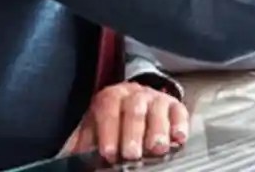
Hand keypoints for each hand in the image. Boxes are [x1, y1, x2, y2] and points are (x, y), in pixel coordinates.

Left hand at [60, 82, 187, 163]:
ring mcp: (156, 98)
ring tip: (157, 149)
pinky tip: (178, 139)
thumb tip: (75, 160)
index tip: (109, 153)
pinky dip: (179, 125)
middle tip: (133, 154)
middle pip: (135, 109)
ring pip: (158, 109)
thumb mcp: (93, 130)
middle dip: (133, 133)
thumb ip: (85, 144)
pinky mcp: (174, 105)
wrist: (132, 105)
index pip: (108, 109)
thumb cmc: (111, 125)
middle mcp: (134, 93)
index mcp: (110, 97)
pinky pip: (179, 111)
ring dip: (157, 131)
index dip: (108, 131)